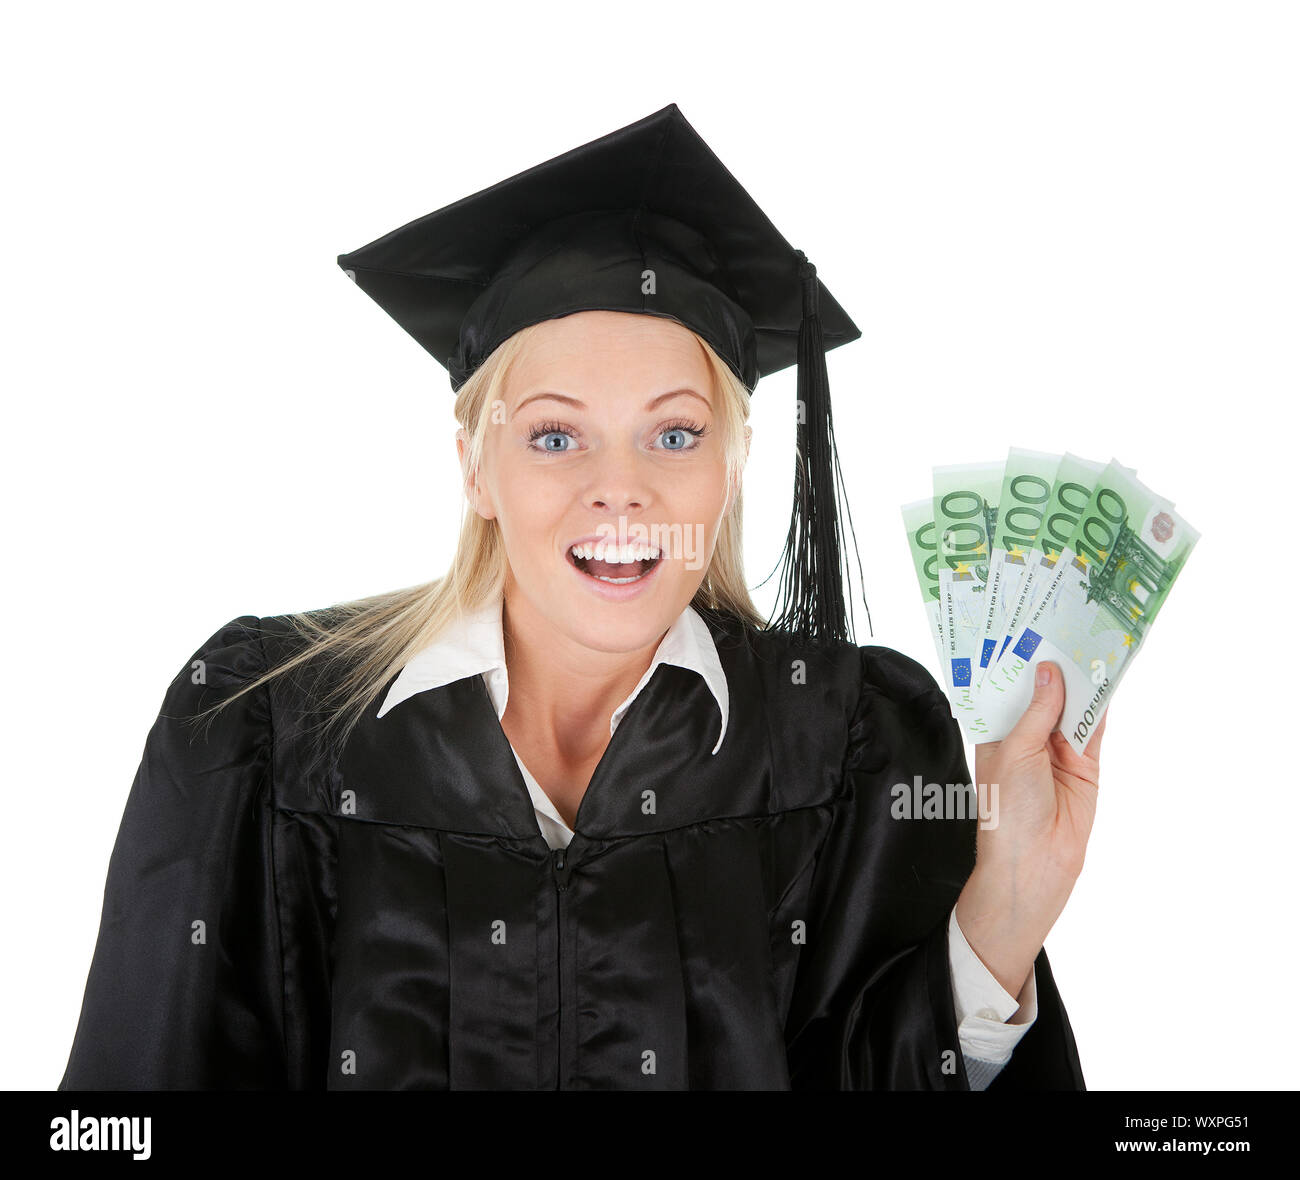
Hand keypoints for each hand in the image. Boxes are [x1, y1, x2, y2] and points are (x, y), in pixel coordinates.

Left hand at [955, 660, 1106, 996]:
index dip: (1016, 662)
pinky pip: (1096, 727)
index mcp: (997, 732)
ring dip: (1081, 679)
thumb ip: (1038, 711)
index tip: (1024, 627)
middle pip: (1043, 692)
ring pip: (1073, 705)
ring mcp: (1058, 749)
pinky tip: (1108, 676)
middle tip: (1064, 623)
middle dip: (1052, 665)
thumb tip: (1049, 670)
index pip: (1007, 689)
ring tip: (1090, 639)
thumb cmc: (1008, 809)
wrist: (1034, 863)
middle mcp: (1026, 736)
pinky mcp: (1086, 764)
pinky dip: (1103, 704)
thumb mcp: (1016, 751)